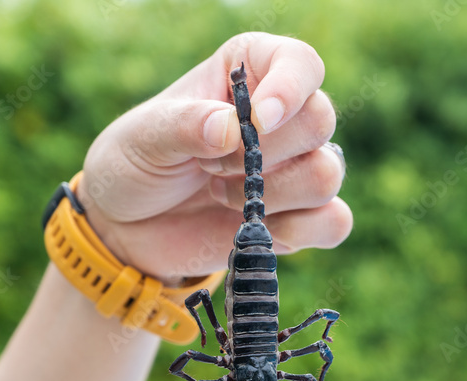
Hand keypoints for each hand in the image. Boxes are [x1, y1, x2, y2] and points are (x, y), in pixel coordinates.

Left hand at [77, 33, 351, 283]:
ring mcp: (298, 168)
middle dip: (262, 153)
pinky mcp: (302, 218)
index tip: (255, 121)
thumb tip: (231, 127)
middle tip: (210, 166)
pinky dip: (297, 231)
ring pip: (327, 174)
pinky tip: (256, 230)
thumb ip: (184, 125)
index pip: (301, 63)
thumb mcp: (144, 137)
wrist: (131, 229)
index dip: (289, 89)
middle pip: (319, 120)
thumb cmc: (137, 164)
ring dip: (269, 194)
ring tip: (221, 194)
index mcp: (250, 73)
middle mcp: (285, 115)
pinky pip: (334, 222)